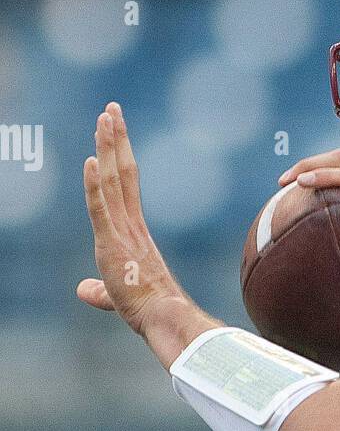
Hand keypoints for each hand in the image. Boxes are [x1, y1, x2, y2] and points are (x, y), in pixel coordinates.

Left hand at [78, 102, 215, 364]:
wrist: (166, 322)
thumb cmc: (149, 312)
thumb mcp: (115, 296)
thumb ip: (98, 290)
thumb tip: (82, 290)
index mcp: (134, 231)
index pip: (125, 184)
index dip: (119, 155)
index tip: (115, 129)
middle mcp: (131, 225)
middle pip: (122, 172)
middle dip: (115, 139)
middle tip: (112, 109)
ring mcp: (123, 232)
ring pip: (114, 181)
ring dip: (108, 147)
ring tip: (106, 117)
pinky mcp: (113, 245)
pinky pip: (102, 208)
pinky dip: (95, 184)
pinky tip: (91, 160)